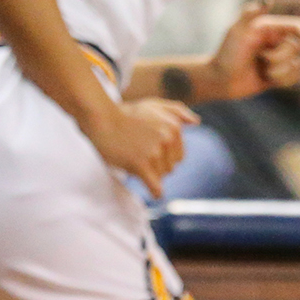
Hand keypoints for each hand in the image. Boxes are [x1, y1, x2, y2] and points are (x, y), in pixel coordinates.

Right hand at [83, 98, 197, 197]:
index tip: (149, 151)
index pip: (179, 156)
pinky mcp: (141, 164)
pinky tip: (156, 194)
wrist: (102, 119)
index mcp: (174, 127)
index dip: (164, 157)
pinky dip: (156, 191)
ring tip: (135, 160)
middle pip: (171, 168)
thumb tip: (196, 122)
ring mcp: (155, 152)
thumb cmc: (128, 114)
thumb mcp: (156, 105)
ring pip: (161, 176)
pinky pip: (155, 186)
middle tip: (140, 155)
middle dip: (158, 166)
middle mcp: (168, 139)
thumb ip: (178, 112)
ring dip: (150, 173)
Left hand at [203, 2, 299, 100]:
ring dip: (279, 71)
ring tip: (262, 71)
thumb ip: (251, 14)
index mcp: (270, 28)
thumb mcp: (236, 31)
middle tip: (261, 58)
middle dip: (280, 56)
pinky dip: (282, 80)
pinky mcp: (278, 76)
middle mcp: (276, 42)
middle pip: (297, 47)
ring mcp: (278, 60)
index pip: (297, 26)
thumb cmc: (226, 53)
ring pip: (297, 65)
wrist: (218, 79)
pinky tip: (268, 80)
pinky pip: (294, 78)